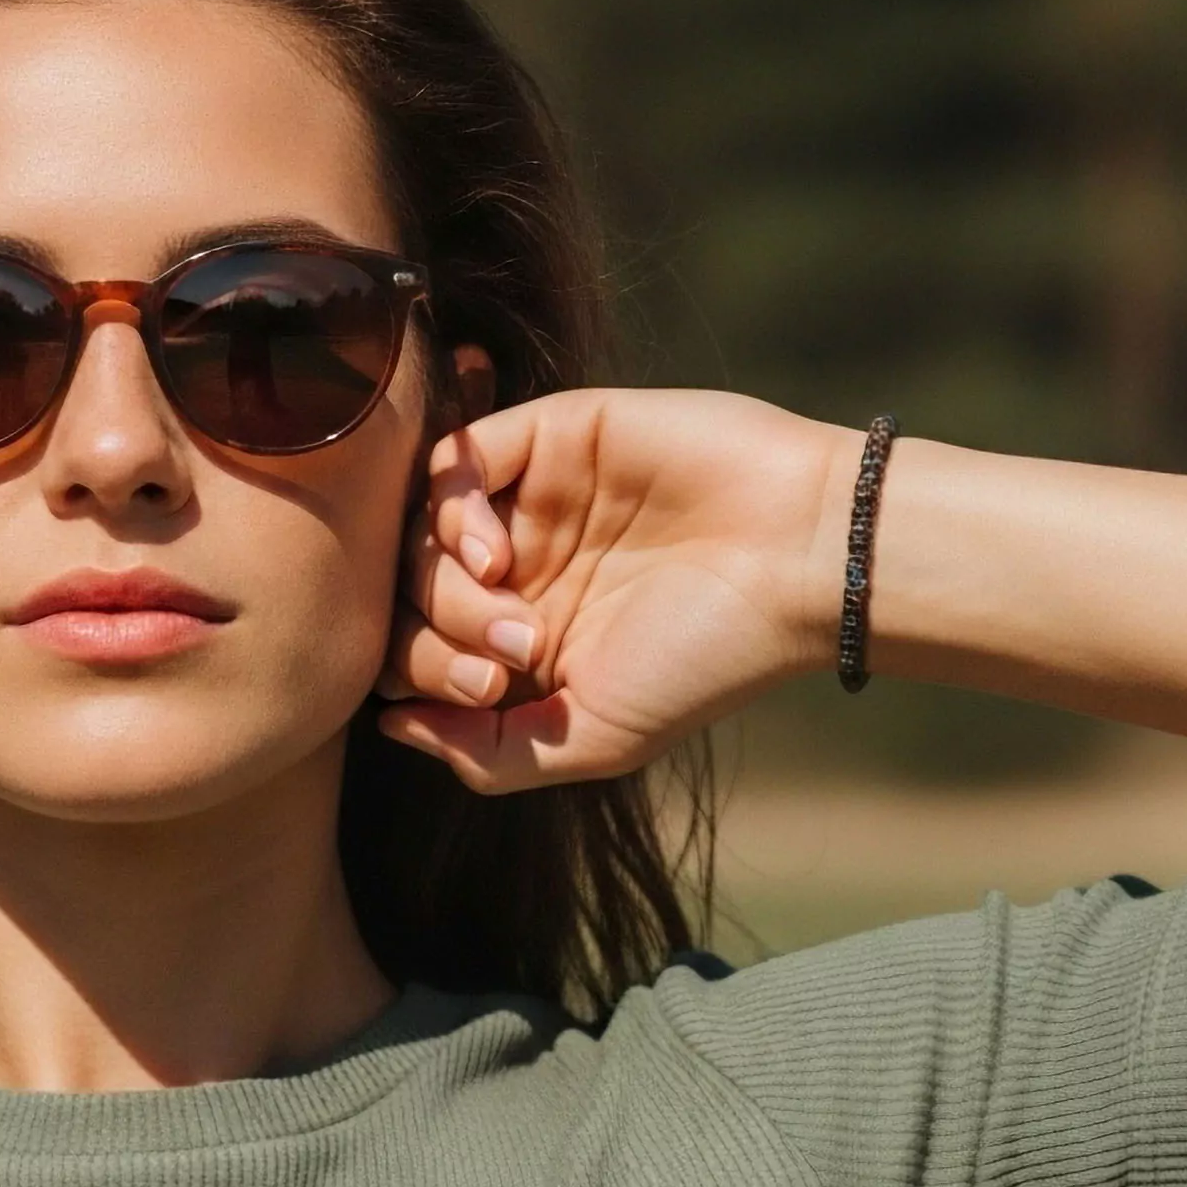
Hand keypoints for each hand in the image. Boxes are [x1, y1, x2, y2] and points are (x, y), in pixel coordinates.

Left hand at [378, 389, 855, 790]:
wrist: (800, 563)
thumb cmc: (708, 660)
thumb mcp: (591, 738)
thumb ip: (485, 750)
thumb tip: (385, 726)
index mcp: (522, 638)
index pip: (413, 650)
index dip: (419, 676)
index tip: (485, 694)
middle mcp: (517, 567)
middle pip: (406, 593)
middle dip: (433, 633)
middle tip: (509, 653)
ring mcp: (528, 500)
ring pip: (418, 529)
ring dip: (441, 580)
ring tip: (512, 610)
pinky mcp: (546, 436)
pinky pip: (452, 460)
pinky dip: (449, 509)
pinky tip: (494, 552)